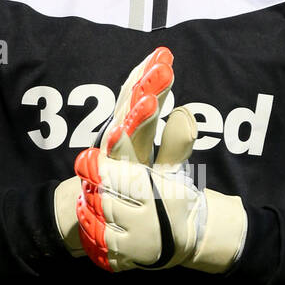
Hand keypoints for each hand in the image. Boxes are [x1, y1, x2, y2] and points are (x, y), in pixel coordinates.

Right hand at [52, 46, 174, 254]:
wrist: (99, 230)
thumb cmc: (135, 194)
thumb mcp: (165, 169)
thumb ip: (174, 143)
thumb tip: (185, 111)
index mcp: (133, 137)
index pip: (139, 100)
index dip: (148, 78)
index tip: (163, 54)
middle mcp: (118, 147)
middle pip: (130, 112)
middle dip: (145, 90)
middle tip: (161, 66)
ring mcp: (109, 167)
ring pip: (121, 137)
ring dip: (133, 118)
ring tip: (148, 99)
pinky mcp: (104, 188)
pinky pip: (110, 169)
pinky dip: (114, 153)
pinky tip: (118, 133)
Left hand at [75, 107, 247, 273]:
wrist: (184, 240)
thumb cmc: (173, 197)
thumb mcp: (177, 170)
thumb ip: (175, 142)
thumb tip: (183, 113)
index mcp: (162, 195)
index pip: (126, 178)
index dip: (103, 168)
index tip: (88, 159)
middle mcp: (150, 220)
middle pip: (107, 201)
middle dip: (93, 189)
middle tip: (86, 179)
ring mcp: (138, 243)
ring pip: (100, 224)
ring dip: (89, 209)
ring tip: (86, 199)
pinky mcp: (127, 258)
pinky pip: (98, 245)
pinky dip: (90, 232)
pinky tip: (90, 220)